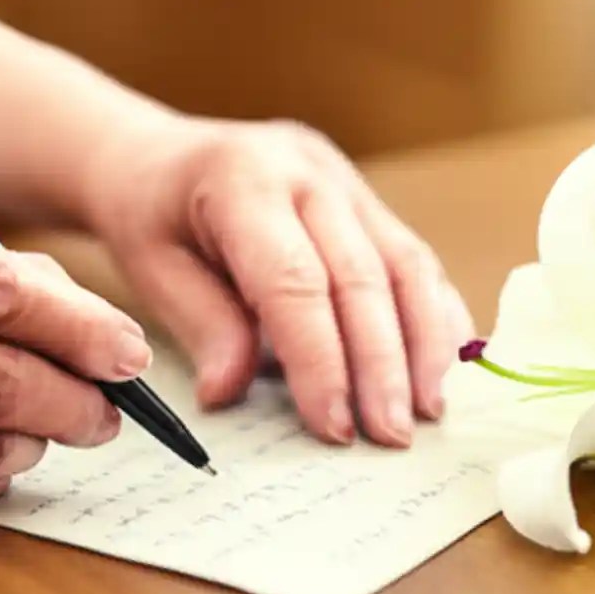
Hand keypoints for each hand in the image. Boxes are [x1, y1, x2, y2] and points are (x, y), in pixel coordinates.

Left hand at [85, 117, 476, 446]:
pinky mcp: (368, 200)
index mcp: (245, 181)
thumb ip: (203, 326)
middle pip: (363, 276)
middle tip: (391, 436)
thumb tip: (232, 394)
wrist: (161, 157)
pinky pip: (415, 258)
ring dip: (424, 344)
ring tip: (427, 411)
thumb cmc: (152, 215)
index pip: (295, 281)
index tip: (333, 426)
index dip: (320, 360)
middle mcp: (308, 172)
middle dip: (382, 365)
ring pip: (406, 264)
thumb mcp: (153, 268)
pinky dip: (435, 315)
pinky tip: (442, 366)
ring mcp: (346, 182)